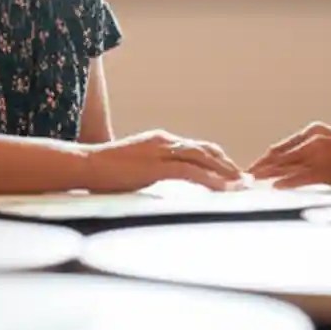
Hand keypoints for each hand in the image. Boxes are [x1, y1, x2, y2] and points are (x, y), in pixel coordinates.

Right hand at [85, 130, 244, 191]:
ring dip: (226, 172)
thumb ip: (153, 170)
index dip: (218, 159)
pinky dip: (211, 180)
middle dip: (228, 165)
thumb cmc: (104, 171)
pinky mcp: (156, 166)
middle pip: (206, 150)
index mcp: (160, 140)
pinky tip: (223, 189)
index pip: (196, 147)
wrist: (84, 166)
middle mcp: (164, 141)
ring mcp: (161, 151)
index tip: (232, 172)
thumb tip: (162, 180)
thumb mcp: (135, 168)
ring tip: (242, 185)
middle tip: (246, 179)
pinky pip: (191, 172)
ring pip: (203, 158)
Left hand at [249, 122, 330, 189]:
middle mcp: (312, 139)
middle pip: (276, 156)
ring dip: (265, 177)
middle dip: (259, 169)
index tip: (252, 170)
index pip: (280, 148)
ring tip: (250, 186)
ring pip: (283, 167)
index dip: (264, 161)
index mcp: (314, 131)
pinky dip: (283, 183)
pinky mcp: (326, 169)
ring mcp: (318, 153)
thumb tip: (295, 166)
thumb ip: (314, 152)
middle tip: (243, 180)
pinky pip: (298, 178)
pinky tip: (273, 188)